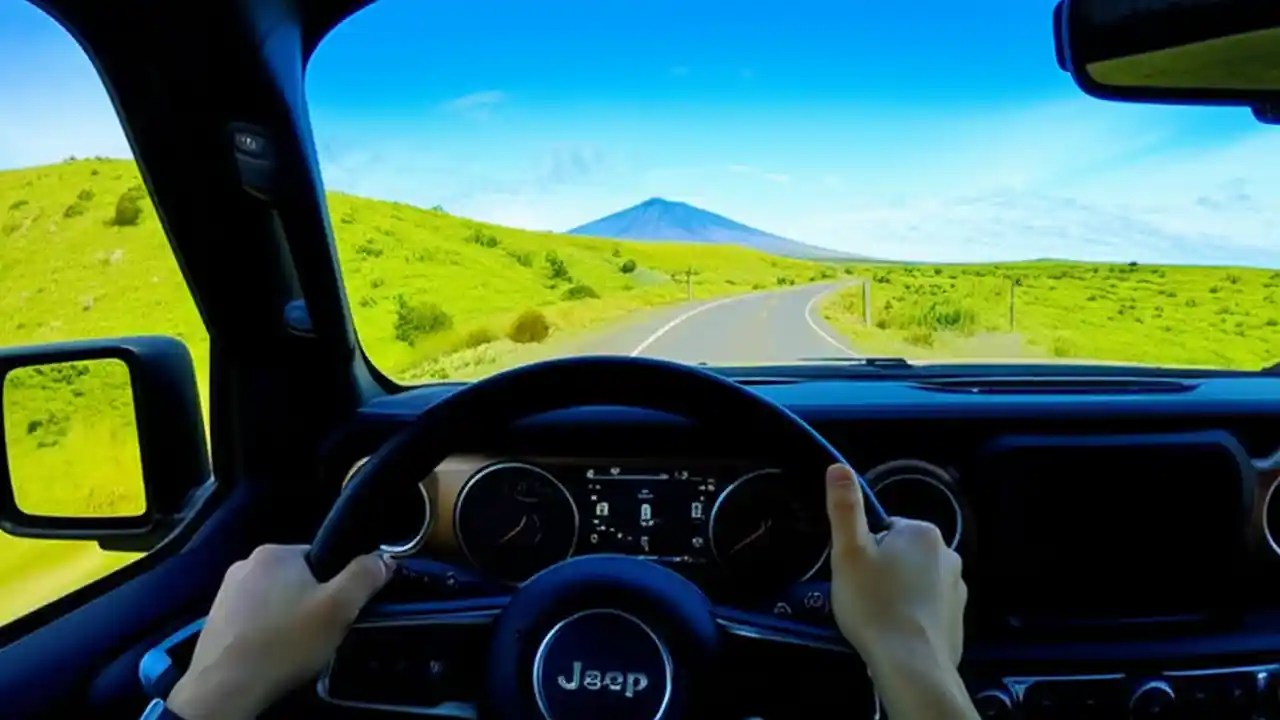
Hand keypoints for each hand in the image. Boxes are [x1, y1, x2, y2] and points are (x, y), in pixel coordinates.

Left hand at [166, 545, 393, 719]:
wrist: (225, 689)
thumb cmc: (285, 642)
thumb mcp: (338, 608)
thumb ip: (364, 577)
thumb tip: (383, 558)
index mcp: (274, 552)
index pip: (319, 558)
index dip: (335, 585)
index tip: (336, 612)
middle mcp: (245, 563)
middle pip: (296, 578)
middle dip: (309, 602)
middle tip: (317, 633)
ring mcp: (224, 592)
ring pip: (274, 599)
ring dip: (286, 617)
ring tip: (293, 647)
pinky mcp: (214, 619)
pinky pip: (253, 618)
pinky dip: (265, 631)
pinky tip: (270, 653)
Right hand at [825, 464, 975, 718]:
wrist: (911, 664)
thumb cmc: (874, 603)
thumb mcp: (848, 552)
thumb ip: (845, 508)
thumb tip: (839, 466)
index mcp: (922, 532)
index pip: (885, 530)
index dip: (866, 551)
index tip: (858, 574)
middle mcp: (948, 554)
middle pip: (902, 554)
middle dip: (883, 571)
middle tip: (864, 596)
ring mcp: (958, 588)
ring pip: (916, 581)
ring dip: (899, 593)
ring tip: (879, 617)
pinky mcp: (959, 619)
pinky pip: (928, 608)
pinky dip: (913, 616)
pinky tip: (897, 633)